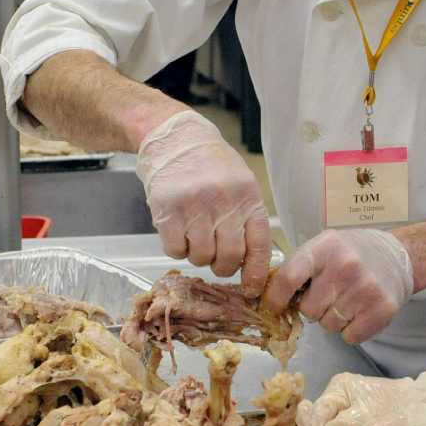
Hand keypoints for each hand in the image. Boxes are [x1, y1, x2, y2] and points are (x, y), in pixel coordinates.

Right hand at [134, 109, 271, 291]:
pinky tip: (178, 233)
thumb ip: (246, 217)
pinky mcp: (167, 211)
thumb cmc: (210, 163)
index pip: (258, 245)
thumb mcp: (240, 183)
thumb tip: (249, 262)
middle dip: (223, 266)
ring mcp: (195, 207)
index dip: (255, 272)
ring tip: (195, 237)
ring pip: (201, 257)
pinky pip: (175, 251)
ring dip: (198, 256)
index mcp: (248, 197)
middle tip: (216, 259)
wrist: (175, 137)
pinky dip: (177, 249)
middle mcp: (224, 202)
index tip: (251, 288)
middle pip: (229, 257)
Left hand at [263, 228, 413, 344]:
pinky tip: (359, 311)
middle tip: (327, 296)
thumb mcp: (324, 247)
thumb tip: (268, 297)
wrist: (398, 256)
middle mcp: (345, 266)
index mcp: (325, 247)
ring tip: (346, 301)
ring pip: (328, 326)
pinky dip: (351, 330)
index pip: (288, 277)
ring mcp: (366, 288)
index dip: (275, 298)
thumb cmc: (352, 253)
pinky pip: (350, 337)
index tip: (273, 307)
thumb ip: (298, 268)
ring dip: (333, 319)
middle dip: (313, 308)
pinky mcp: (383, 309)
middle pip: (309, 310)